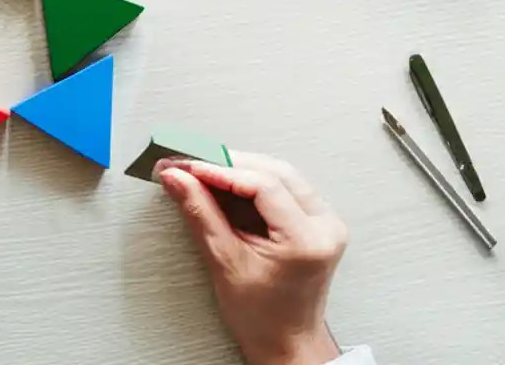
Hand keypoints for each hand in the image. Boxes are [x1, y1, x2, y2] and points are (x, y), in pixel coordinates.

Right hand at [155, 153, 347, 364]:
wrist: (286, 341)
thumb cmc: (262, 317)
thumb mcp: (224, 262)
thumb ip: (200, 213)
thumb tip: (178, 179)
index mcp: (307, 240)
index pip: (263, 185)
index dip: (221, 171)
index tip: (188, 167)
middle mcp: (325, 226)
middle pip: (275, 171)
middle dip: (229, 163)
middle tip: (191, 163)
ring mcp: (326, 222)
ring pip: (281, 174)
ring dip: (241, 169)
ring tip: (205, 173)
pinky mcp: (318, 221)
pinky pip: (286, 186)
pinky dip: (254, 181)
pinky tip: (229, 184)